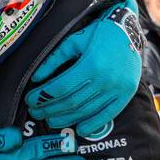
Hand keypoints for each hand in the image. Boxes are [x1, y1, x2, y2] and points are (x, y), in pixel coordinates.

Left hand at [26, 0, 143, 136]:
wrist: (129, 30)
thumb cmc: (98, 33)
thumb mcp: (73, 41)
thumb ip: (54, 59)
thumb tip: (36, 78)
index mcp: (90, 64)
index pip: (60, 87)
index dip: (43, 96)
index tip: (30, 100)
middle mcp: (105, 79)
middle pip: (72, 101)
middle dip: (50, 109)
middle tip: (35, 112)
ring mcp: (117, 88)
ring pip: (87, 110)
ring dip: (66, 118)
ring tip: (50, 121)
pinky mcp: (127, 94)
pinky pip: (109, 114)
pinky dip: (94, 124)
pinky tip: (80, 129)